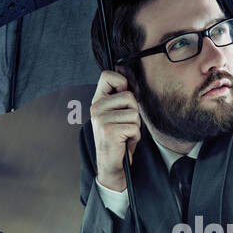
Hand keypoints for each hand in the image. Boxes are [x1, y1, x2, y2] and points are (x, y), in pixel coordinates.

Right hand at [91, 69, 140, 192]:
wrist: (112, 165)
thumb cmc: (119, 139)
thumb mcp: (118, 113)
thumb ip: (120, 93)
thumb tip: (122, 67)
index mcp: (97, 101)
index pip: (108, 75)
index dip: (122, 82)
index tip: (124, 97)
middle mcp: (96, 108)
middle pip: (129, 96)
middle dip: (134, 113)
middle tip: (125, 125)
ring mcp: (101, 119)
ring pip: (134, 113)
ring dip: (135, 126)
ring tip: (125, 134)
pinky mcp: (110, 131)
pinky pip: (135, 127)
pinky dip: (135, 137)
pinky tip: (124, 142)